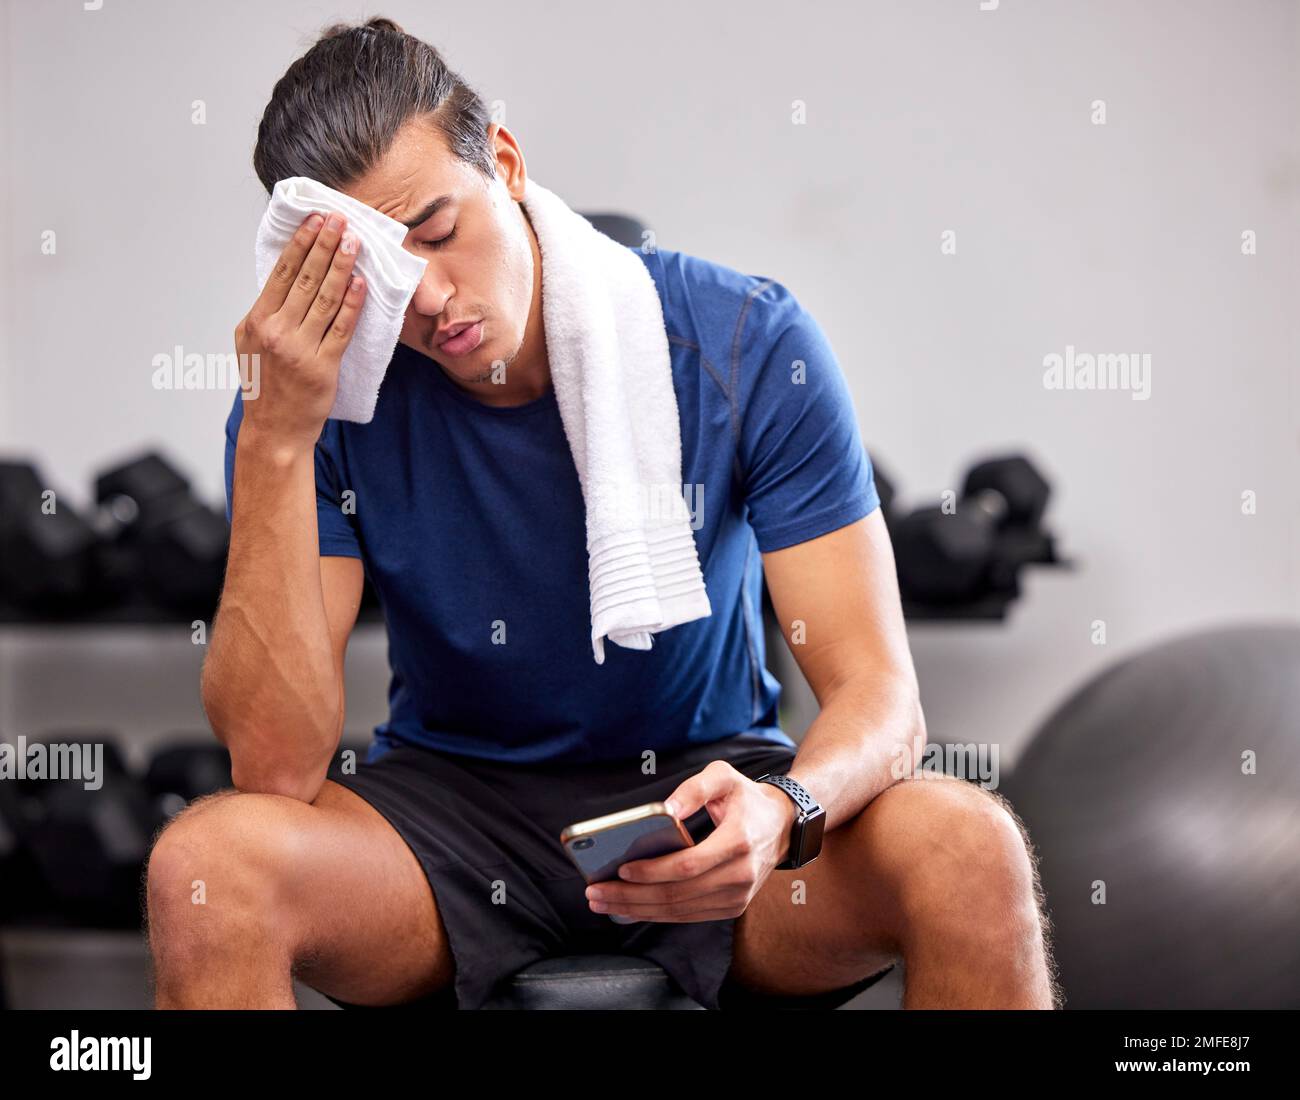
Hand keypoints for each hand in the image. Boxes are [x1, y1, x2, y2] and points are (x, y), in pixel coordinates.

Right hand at [235, 211, 366, 450]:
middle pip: (305, 279)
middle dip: (324, 245)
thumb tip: (284, 278)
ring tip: (353, 242)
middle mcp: (277, 331)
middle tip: (340, 220)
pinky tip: (360, 284)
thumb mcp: (250, 343)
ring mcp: (300, 349)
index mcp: (257, 321)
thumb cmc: (264, 385)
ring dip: (341, 267)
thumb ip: (265, 311)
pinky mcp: (323, 367)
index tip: (314, 220)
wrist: (274, 429)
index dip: (300, 243)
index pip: (282, 273)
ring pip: (324, 299)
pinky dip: (351, 304)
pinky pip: (341, 329)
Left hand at [584, 760, 797, 922]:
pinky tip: (630, 909)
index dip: (652, 871)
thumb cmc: (746, 798)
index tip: (621, 870)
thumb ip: (694, 788)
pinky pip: (688, 916)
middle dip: (632, 896)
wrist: (783, 825)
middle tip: (596, 893)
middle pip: (678, 894)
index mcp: (739, 841)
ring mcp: (738, 896)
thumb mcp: (724, 776)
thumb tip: (665, 810)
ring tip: (603, 902)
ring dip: (638, 910)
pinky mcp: (732, 907)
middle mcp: (741, 874)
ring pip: (680, 911)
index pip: (688, 865)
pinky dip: (656, 914)